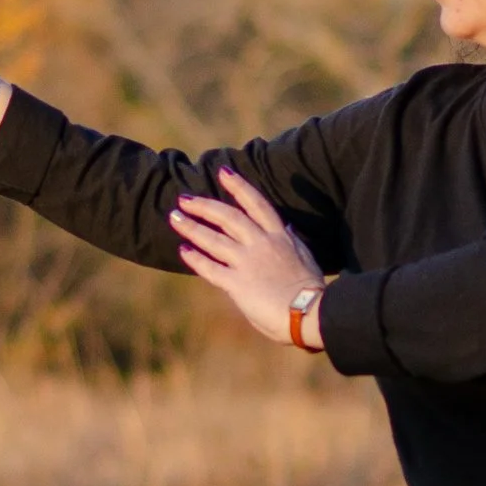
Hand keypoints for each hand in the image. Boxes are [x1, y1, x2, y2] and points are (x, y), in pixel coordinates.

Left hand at [169, 166, 323, 345]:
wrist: (310, 313)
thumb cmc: (311, 290)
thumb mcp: (305, 257)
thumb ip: (291, 241)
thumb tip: (287, 227)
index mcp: (280, 236)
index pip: (256, 204)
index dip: (239, 186)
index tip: (223, 172)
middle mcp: (261, 244)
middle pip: (228, 217)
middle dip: (204, 205)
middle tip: (184, 198)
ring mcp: (247, 263)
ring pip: (214, 239)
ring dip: (192, 227)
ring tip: (174, 218)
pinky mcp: (237, 284)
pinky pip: (210, 268)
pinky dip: (195, 259)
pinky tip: (183, 250)